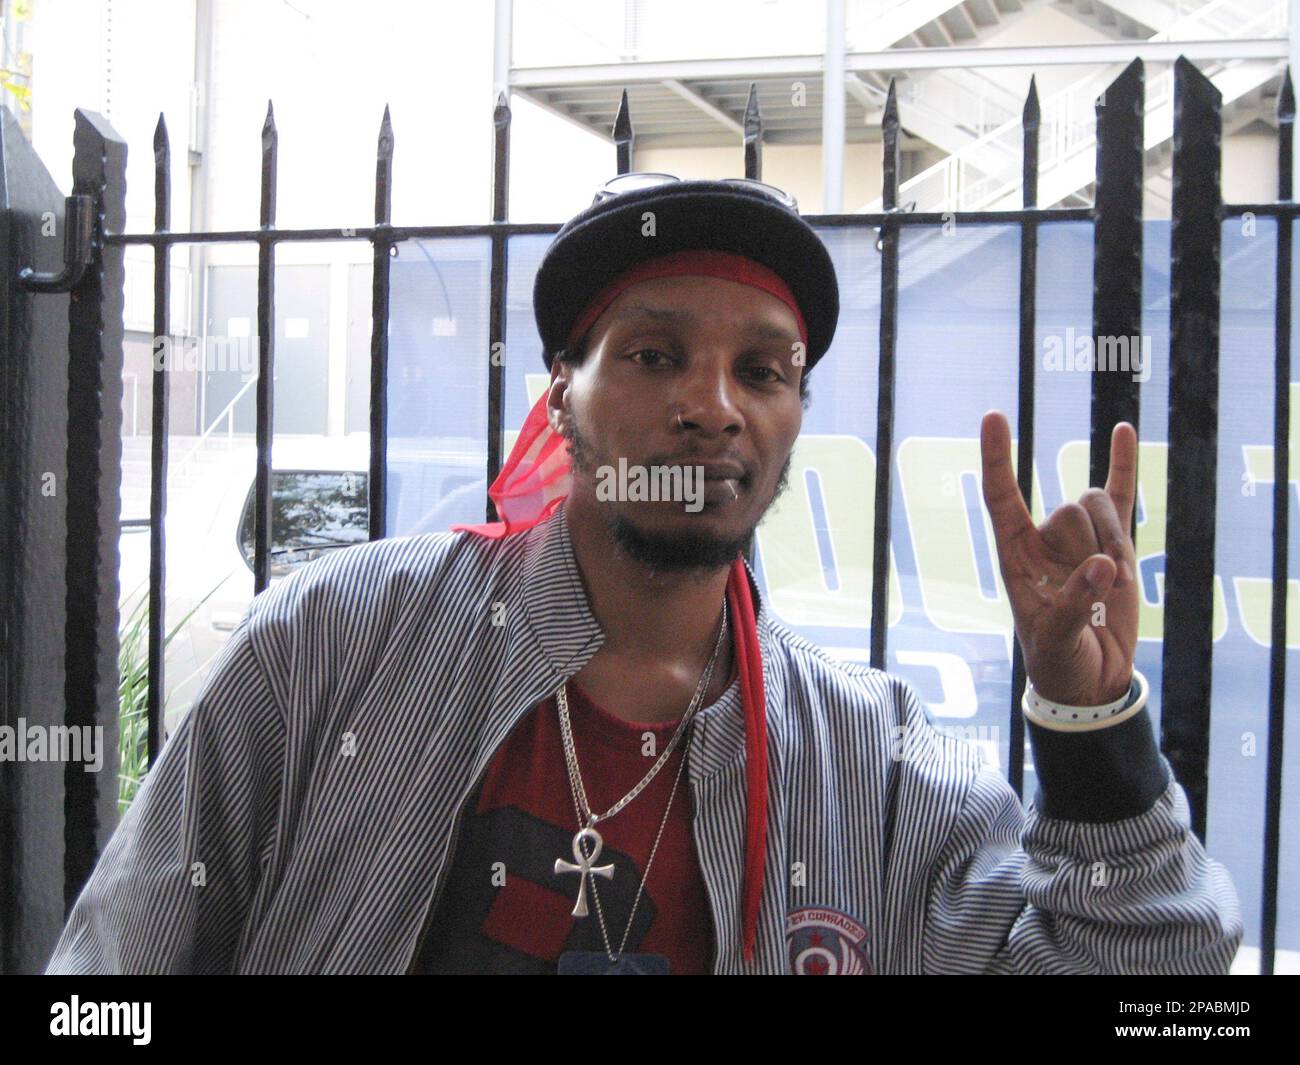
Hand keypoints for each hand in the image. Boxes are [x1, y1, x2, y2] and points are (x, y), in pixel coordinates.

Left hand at [979, 411, 1137, 706]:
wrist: (1089, 679)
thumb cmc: (1059, 660)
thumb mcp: (1058, 638)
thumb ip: (1075, 603)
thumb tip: (1102, 566)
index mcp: (1015, 555)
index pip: (1001, 497)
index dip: (997, 458)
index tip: (993, 415)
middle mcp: (1044, 540)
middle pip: (1074, 508)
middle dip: (1099, 541)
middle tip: (1108, 585)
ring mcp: (1079, 540)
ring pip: (1102, 507)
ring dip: (1120, 542)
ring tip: (1119, 586)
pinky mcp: (1112, 547)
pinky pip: (1119, 496)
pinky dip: (1121, 465)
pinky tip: (1123, 429)